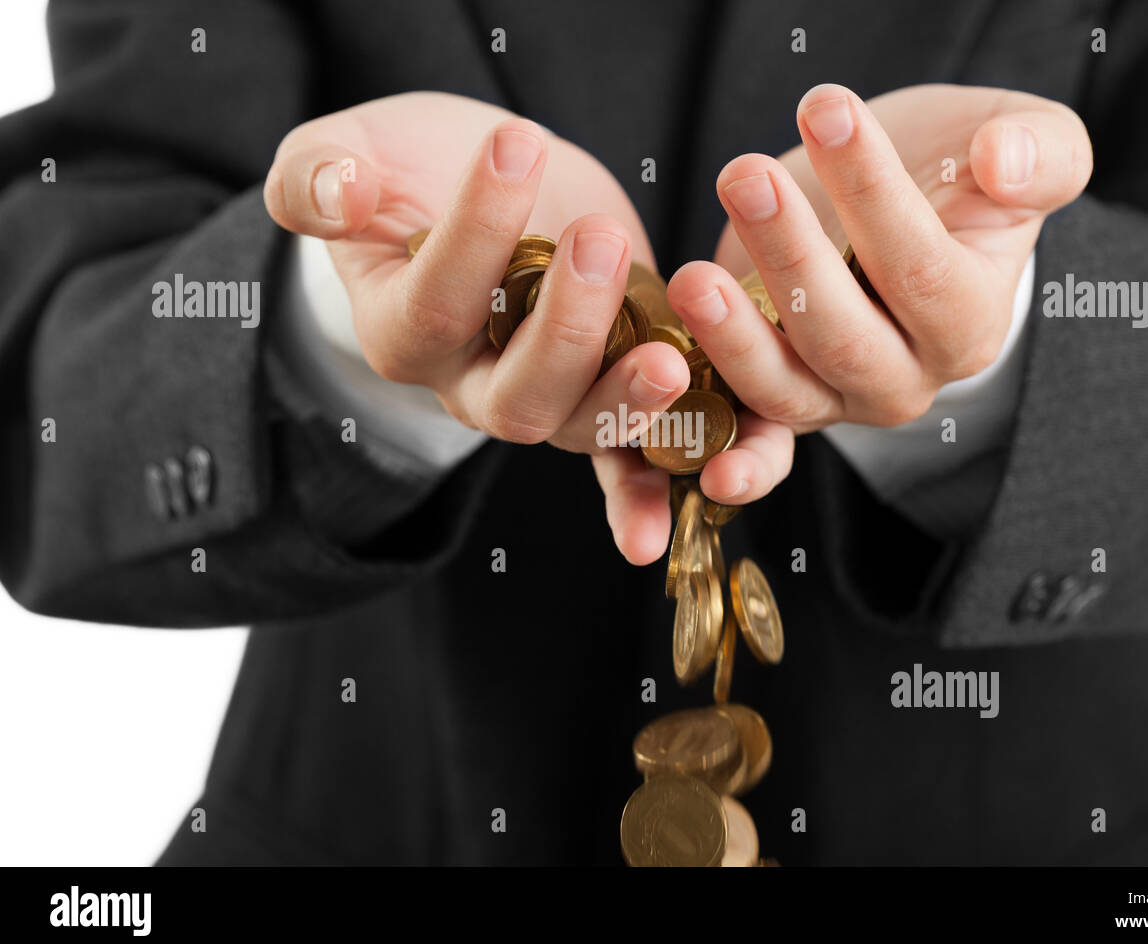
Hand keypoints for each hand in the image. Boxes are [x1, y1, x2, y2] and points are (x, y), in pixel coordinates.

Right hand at [263, 92, 692, 562]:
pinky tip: (714, 481)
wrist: (486, 188)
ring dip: (627, 400)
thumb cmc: (409, 171)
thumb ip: (319, 173)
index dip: (475, 230)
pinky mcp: (601, 390)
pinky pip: (626, 460)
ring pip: (579, 428)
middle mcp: (469, 384)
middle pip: (515, 395)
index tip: (516, 139)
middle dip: (563, 329)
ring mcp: (540, 396)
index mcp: (402, 331)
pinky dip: (658, 486)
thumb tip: (333, 195)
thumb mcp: (354, 153)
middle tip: (599, 240)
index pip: (436, 299)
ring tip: (671, 356)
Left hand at [667, 83, 1092, 500]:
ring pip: (785, 388)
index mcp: (968, 323)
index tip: (827, 104)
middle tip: (745, 174)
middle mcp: (904, 378)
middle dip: (791, 257)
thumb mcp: (1019, 140)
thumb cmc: (959, 173)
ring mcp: (836, 399)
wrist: (900, 208)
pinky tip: (672, 420)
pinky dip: (717, 441)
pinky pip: (747, 433)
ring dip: (734, 339)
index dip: (873, 193)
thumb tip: (1006, 160)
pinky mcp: (778, 400)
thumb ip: (1042, 153)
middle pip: (844, 337)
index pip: (920, 269)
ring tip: (692, 275)